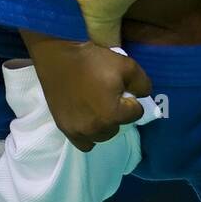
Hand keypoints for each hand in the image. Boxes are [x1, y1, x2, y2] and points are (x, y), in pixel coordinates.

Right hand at [19, 29, 151, 150]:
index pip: (136, 113)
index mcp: (112, 114)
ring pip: (102, 137)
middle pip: (118, 127)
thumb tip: (142, 97)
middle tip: (108, 98)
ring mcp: (78, 130)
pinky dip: (88, 135)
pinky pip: (84, 143)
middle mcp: (96, 128)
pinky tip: (87, 121)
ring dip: (104, 125)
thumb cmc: (92, 60)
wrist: (58, 58)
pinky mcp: (64, 129)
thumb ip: (143, 84)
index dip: (131, 99)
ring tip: (97, 109)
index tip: (121, 88)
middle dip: (117, 114)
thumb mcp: (127, 65)